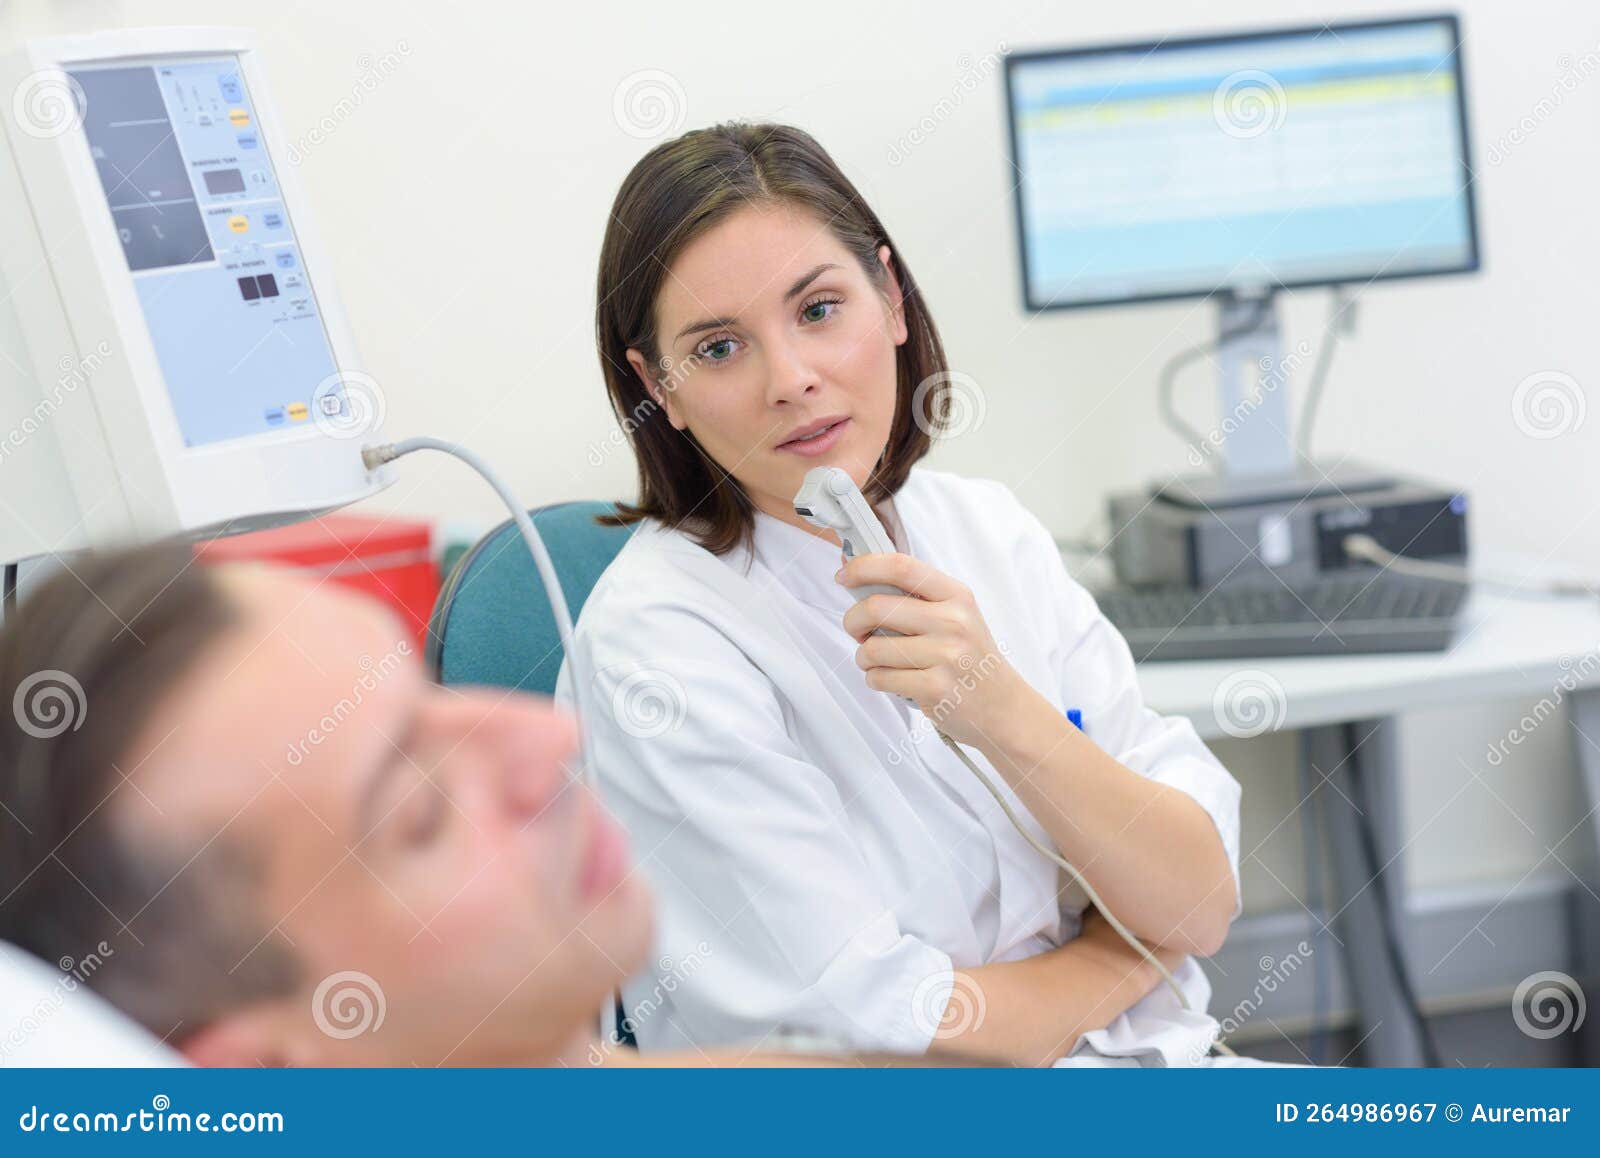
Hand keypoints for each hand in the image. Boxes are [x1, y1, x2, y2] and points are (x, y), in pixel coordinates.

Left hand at [837, 552, 1036, 746]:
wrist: (1004, 707)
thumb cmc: (971, 658)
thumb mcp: (956, 616)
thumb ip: (915, 598)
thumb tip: (856, 578)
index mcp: (956, 595)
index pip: (901, 567)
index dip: (863, 567)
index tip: (843, 576)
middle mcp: (953, 621)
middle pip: (877, 607)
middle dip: (853, 621)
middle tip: (856, 631)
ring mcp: (946, 656)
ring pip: (873, 648)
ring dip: (865, 658)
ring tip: (881, 662)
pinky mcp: (935, 688)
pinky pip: (880, 678)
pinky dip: (876, 680)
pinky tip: (894, 681)